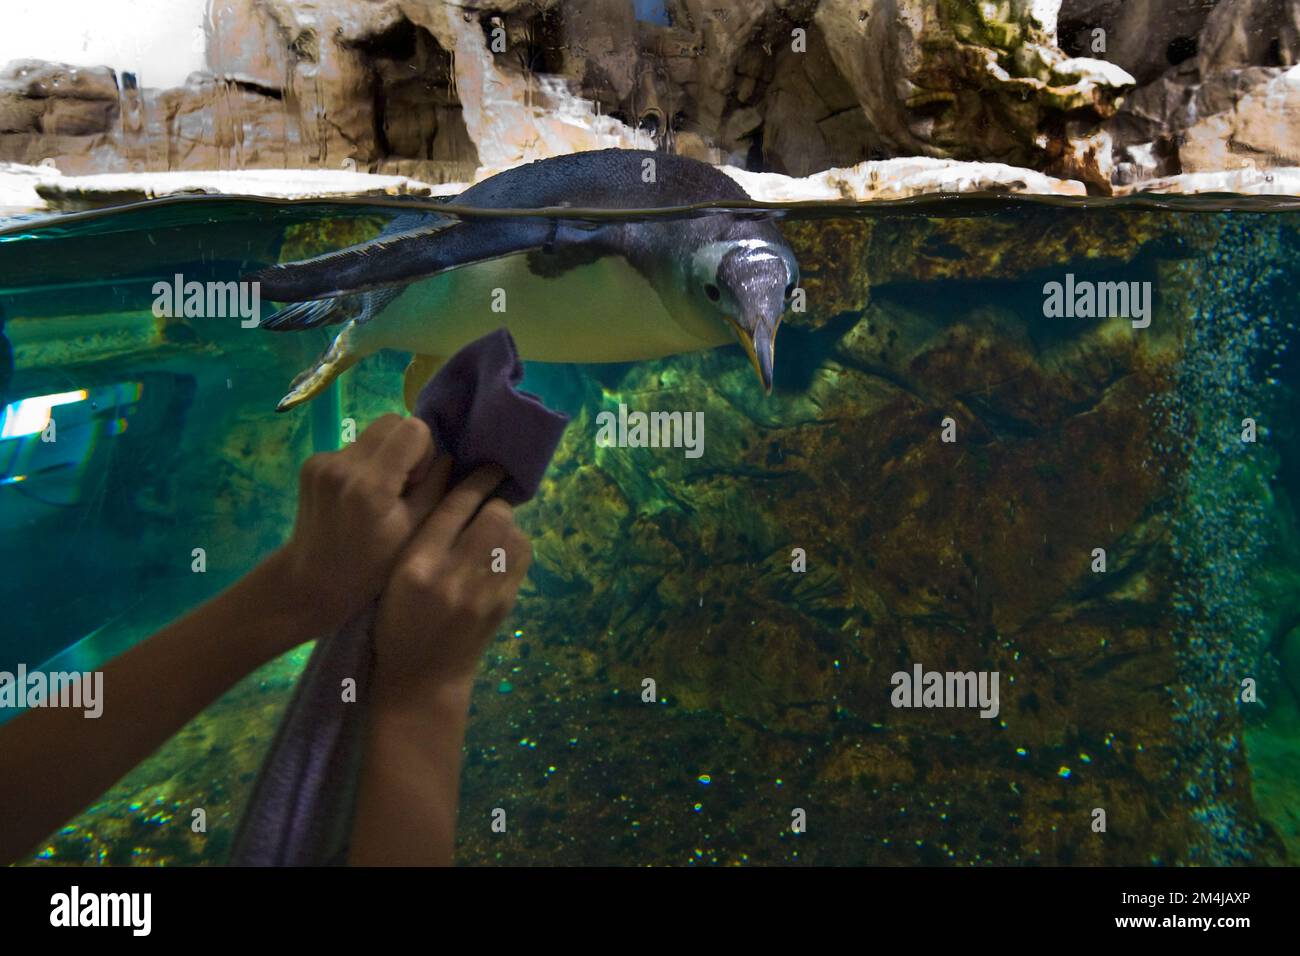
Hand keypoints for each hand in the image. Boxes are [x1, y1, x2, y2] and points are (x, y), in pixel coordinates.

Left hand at [277, 415, 451, 642]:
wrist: (311, 581)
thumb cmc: (371, 568)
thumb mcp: (415, 533)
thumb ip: (436, 488)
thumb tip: (446, 457)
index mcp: (372, 484)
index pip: (413, 429)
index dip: (424, 452)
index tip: (417, 483)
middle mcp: (343, 464)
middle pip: (392, 421)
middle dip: (406, 446)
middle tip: (403, 484)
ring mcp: (322, 461)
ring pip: (372, 433)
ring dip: (385, 455)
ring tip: (380, 492)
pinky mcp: (311, 462)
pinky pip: (353, 447)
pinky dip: (364, 464)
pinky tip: (359, 495)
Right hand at [372, 464, 531, 698]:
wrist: (422, 679)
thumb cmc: (396, 622)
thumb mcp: (392, 577)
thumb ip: (419, 535)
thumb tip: (451, 488)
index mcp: (416, 565)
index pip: (454, 508)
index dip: (474, 480)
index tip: (486, 464)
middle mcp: (452, 576)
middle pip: (493, 516)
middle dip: (493, 502)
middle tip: (486, 502)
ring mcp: (484, 593)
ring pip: (513, 535)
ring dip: (506, 524)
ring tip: (491, 528)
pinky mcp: (504, 605)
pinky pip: (522, 558)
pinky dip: (515, 546)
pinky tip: (500, 550)